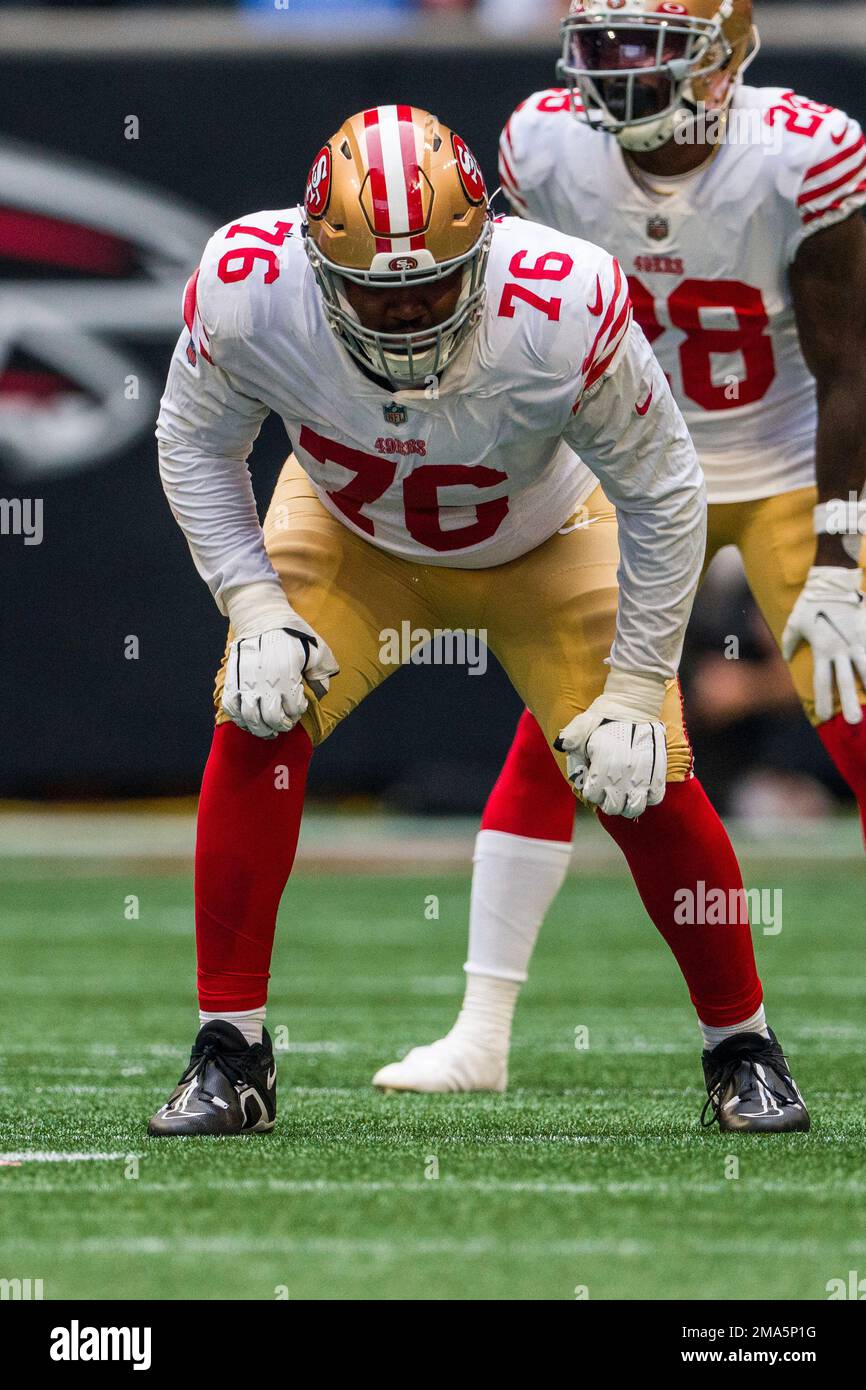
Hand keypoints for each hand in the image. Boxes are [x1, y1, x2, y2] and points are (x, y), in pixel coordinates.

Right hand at [221, 581, 337, 738]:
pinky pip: (231, 707)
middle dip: (280, 725)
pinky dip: (239, 718)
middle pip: (270, 719)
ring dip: (260, 728)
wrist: (259, 615)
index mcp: (286, 675)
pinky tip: (247, 720)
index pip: (293, 709)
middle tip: (284, 724)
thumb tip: (321, 691)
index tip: (298, 708)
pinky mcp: (232, 679)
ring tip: (267, 730)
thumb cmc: (291, 631)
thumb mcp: (316, 647)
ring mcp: (246, 682)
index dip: (297, 713)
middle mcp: (264, 682)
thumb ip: (323, 670)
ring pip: (249, 718)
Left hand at [555, 669, 667, 818]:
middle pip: (613, 807)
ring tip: (625, 794)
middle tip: (608, 791)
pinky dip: (648, 798)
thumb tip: (561, 746)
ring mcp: (643, 772)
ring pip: (635, 806)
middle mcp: (623, 770)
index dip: (591, 791)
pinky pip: (656, 796)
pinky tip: (642, 790)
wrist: (636, 701)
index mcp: (603, 761)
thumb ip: (572, 737)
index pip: (593, 795)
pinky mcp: (659, 769)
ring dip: (628, 804)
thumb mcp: (584, 722)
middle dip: (607, 802)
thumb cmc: (607, 713)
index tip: (593, 783)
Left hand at [781, 566, 865, 724]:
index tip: (823, 715)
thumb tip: (785, 657)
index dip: (822, 700)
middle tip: (853, 722)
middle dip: (849, 703)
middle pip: (845, 682)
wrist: (832, 582)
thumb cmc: (810, 603)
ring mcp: (856, 641)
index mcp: (822, 650)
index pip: (822, 681)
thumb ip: (789, 642)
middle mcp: (840, 649)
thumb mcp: (794, 623)